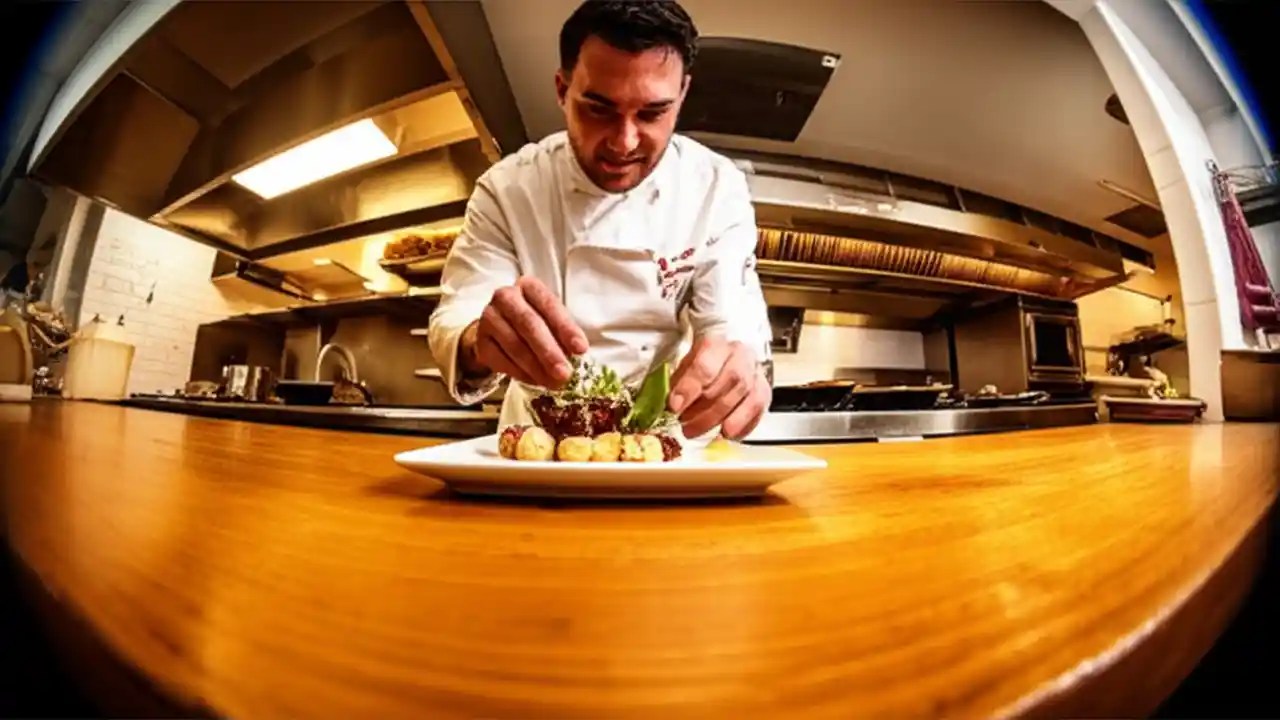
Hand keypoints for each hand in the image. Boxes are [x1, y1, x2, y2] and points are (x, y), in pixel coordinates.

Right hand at [461, 276, 587, 387]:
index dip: (566, 328)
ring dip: (536, 368)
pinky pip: (502, 361)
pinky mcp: (481, 341)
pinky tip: (536, 381)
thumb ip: (563, 333)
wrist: (501, 329)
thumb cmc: (535, 321)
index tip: (581, 349)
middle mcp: (505, 297)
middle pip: (529, 324)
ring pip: (514, 345)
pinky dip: (521, 374)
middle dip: (549, 351)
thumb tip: (576, 354)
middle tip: (565, 373)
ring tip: (553, 383)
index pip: (549, 305)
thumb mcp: (552, 320)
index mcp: (529, 286)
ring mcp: (489, 318)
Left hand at [668, 337, 770, 439]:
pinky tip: (724, 435)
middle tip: (684, 424)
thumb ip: (677, 381)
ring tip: (696, 431)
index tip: (674, 407)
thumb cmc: (705, 362)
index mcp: (716, 345)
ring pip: (745, 397)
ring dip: (719, 420)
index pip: (705, 366)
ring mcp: (755, 373)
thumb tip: (668, 404)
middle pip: (729, 382)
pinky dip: (742, 425)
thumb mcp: (685, 365)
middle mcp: (740, 356)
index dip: (689, 388)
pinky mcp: (764, 391)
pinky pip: (758, 409)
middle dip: (704, 409)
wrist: (729, 354)